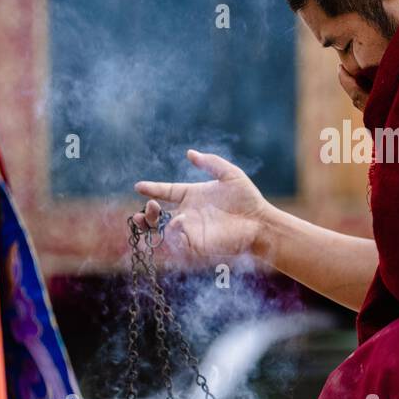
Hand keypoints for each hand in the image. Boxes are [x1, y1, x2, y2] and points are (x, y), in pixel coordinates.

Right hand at [134, 151, 269, 260]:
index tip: (138, 186)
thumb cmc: (248, 199)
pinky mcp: (196, 245)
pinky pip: (176, 243)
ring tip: (150, 217)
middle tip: (147, 207)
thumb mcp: (230, 175)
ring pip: (162, 231)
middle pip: (158, 215)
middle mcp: (188, 213)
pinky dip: (171, 235)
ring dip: (153, 225)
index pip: (166, 191)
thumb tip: (190, 153)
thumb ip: (210, 163)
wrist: (260, 223)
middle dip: (146, 212)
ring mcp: (191, 230)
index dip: (152, 189)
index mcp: (192, 195)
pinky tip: (176, 224)